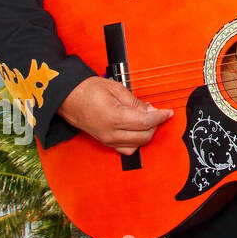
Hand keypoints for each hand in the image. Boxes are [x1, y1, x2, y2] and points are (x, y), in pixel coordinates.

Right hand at [56, 76, 173, 154]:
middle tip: (157, 112)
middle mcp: (110, 133)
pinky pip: (126, 148)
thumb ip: (135, 102)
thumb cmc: (88, 90)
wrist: (68, 98)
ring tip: (146, 119)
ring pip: (137, 145)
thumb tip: (151, 110)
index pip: (146, 122)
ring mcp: (107, 140)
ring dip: (146, 133)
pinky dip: (136, 141)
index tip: (168, 112)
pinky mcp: (105, 143)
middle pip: (144, 137)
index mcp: (114, 118)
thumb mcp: (116, 89)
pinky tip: (137, 129)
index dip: (160, 117)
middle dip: (155, 125)